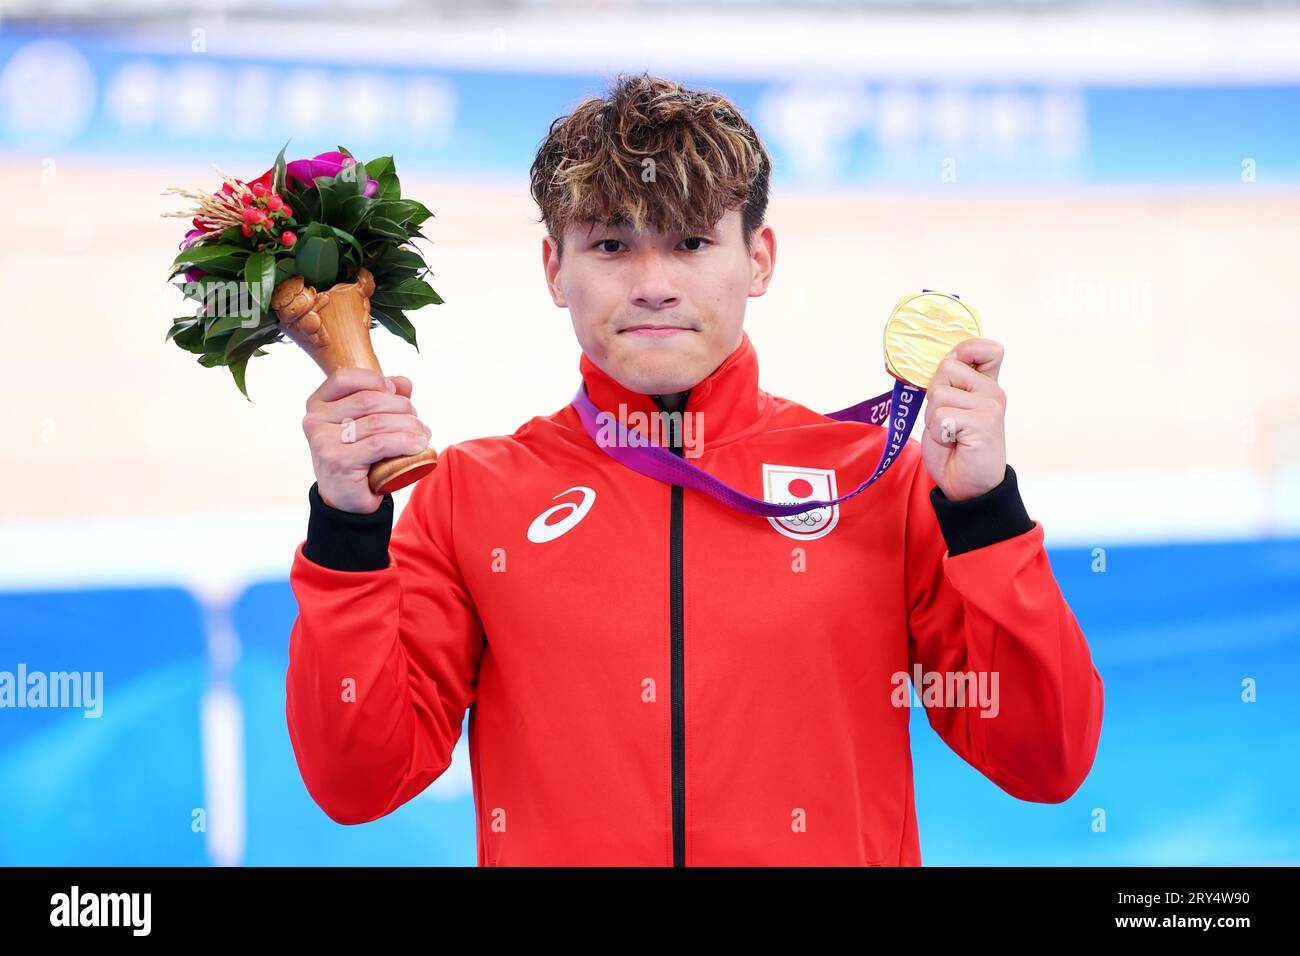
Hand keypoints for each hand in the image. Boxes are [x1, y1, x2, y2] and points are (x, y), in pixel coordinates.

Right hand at [303, 368, 430, 513]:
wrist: (346, 501)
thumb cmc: (358, 458)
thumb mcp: (366, 424)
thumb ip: (382, 398)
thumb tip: (404, 382)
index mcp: (317, 405)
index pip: (345, 378)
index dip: (375, 380)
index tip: (397, 393)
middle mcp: (315, 420)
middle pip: (369, 400)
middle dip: (402, 407)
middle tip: (418, 422)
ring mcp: (323, 441)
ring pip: (378, 422)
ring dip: (409, 426)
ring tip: (423, 434)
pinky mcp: (338, 461)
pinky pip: (380, 444)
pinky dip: (404, 442)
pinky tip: (419, 445)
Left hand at [920, 338, 1007, 500]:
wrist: (967, 487)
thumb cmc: (955, 448)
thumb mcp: (949, 409)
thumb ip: (950, 385)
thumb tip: (941, 359)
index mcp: (987, 385)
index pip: (985, 348)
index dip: (964, 351)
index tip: (954, 375)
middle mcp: (993, 392)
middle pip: (946, 368)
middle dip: (934, 396)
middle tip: (947, 421)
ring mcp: (991, 406)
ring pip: (939, 394)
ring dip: (933, 418)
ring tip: (950, 434)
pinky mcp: (983, 422)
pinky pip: (940, 415)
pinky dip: (938, 432)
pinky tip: (954, 442)